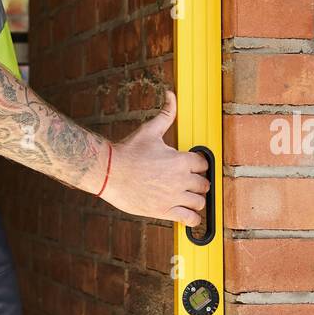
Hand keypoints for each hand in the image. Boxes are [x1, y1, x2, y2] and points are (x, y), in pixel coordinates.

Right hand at [100, 90, 209, 221]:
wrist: (109, 172)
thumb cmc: (129, 151)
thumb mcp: (150, 130)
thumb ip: (166, 114)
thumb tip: (171, 95)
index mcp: (181, 160)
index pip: (204, 163)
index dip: (198, 164)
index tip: (192, 165)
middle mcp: (181, 179)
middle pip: (204, 184)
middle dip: (198, 182)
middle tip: (188, 181)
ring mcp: (174, 197)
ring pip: (200, 202)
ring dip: (196, 199)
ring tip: (187, 196)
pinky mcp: (165, 211)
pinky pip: (190, 219)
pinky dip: (192, 218)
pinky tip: (187, 214)